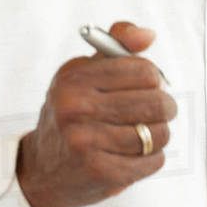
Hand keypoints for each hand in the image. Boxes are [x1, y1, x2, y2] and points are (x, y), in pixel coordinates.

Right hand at [16, 21, 176, 206]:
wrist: (42, 170)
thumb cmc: (70, 115)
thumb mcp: (82, 74)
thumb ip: (115, 46)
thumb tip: (148, 34)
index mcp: (74, 79)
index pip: (144, 70)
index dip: (154, 79)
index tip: (148, 86)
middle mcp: (76, 109)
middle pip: (157, 102)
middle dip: (164, 107)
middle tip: (156, 112)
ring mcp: (87, 142)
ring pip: (158, 133)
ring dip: (158, 135)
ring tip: (142, 135)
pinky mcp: (101, 172)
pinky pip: (153, 160)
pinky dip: (151, 159)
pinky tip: (133, 156)